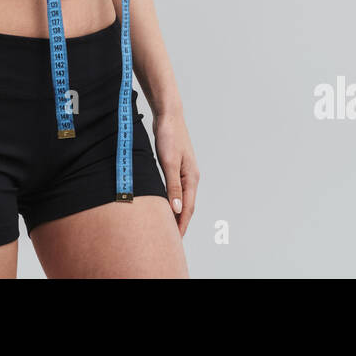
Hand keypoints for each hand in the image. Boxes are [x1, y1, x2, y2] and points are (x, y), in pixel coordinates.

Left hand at [153, 109, 197, 235]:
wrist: (168, 114)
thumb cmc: (169, 136)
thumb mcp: (169, 162)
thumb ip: (172, 186)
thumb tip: (176, 210)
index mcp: (191, 177)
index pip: (187, 208)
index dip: (181, 225)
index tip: (175, 240)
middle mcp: (190, 176)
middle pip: (186, 205)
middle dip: (180, 223)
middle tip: (171, 240)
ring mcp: (184, 171)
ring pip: (180, 198)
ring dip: (175, 212)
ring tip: (167, 227)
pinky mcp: (176, 166)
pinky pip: (175, 189)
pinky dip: (171, 200)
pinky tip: (164, 204)